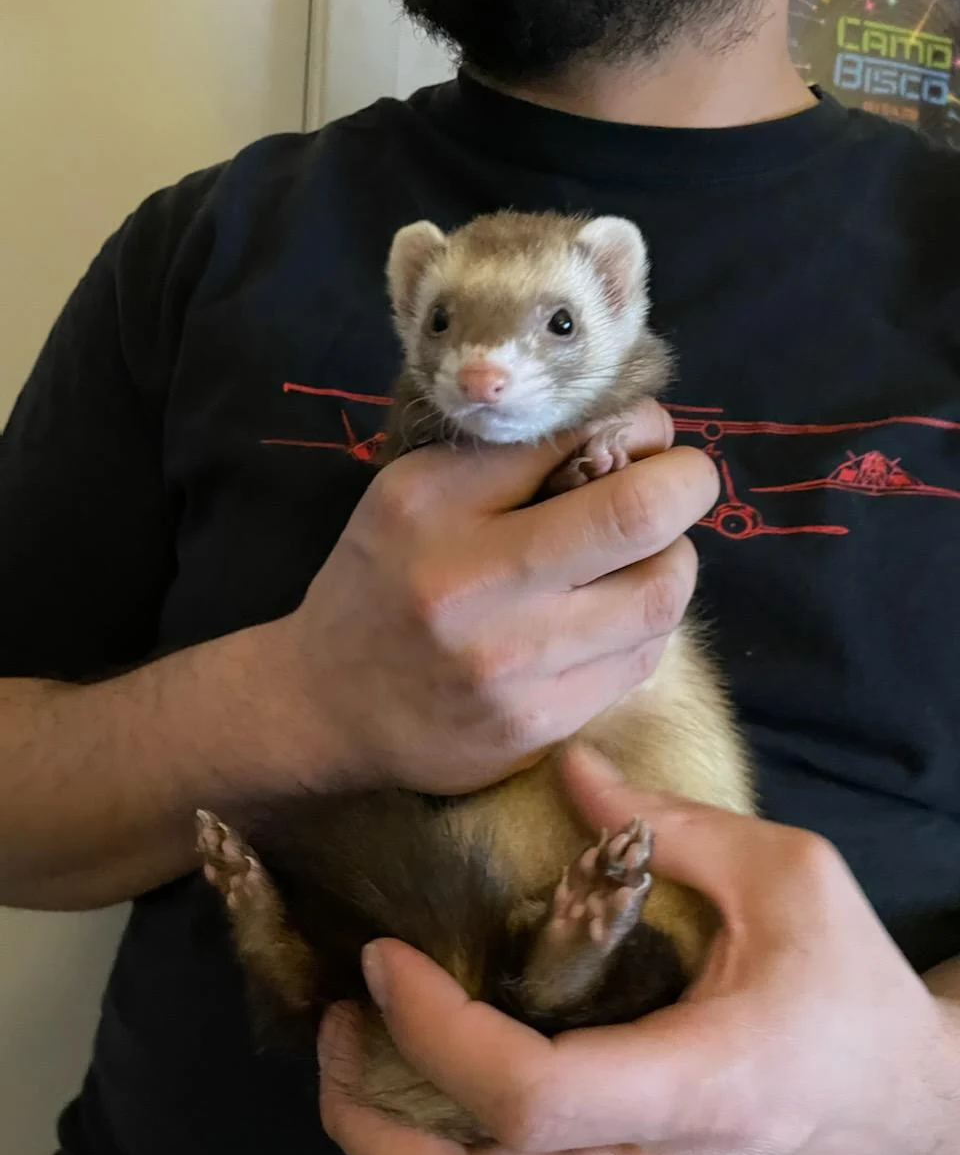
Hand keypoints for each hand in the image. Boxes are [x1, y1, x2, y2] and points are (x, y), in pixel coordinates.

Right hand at [273, 404, 718, 793]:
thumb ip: (513, 455)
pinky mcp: (542, 727)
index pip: (577, 442)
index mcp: (435, 509)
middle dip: (685, 487)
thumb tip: (632, 427)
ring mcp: (513, 669)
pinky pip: (640, 660)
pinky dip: (643, 625)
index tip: (643, 436)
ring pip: (661, 596)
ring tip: (637, 558)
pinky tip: (607, 617)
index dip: (641, 429)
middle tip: (677, 486)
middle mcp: (473, 588)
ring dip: (670, 562)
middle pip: (641, 518)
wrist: (326, 708)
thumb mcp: (416, 492)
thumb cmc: (378, 582)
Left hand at [319, 746, 959, 1154]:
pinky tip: (441, 1060)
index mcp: (705, 1086)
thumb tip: (569, 772)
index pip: (528, 1098)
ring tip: (362, 1044)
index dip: (433, 1031)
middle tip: (335, 1033)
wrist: (919, 1107)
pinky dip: (449, 1142)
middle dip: (369, 1131)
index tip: (385, 960)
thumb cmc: (856, 984)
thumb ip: (671, 827)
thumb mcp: (790, 875)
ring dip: (393, 1143)